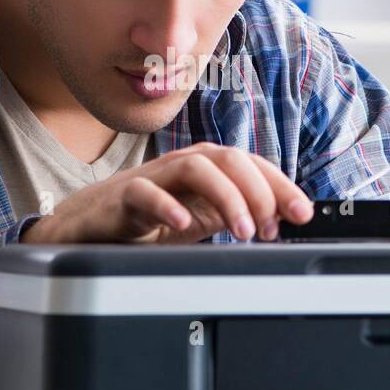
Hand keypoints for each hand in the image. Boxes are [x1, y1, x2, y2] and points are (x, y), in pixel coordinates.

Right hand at [20, 142, 315, 244]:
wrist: (87, 229)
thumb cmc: (145, 220)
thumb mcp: (199, 218)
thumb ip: (232, 213)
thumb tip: (277, 217)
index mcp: (205, 168)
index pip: (251, 165)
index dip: (280, 186)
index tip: (302, 214)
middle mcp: (182, 166)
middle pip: (227, 158)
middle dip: (257, 190)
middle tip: (270, 227)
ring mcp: (152, 179)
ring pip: (194, 167)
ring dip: (226, 197)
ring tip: (242, 230)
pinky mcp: (122, 198)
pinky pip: (144, 193)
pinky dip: (167, 206)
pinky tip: (184, 225)